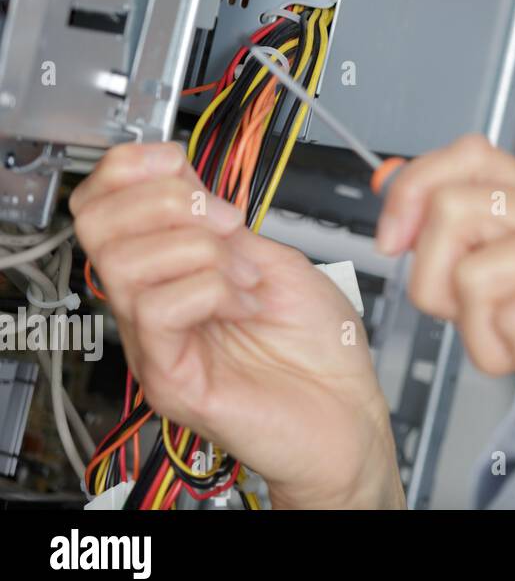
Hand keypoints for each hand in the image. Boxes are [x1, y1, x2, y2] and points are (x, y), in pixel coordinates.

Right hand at [72, 141, 403, 508]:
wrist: (349, 413)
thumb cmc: (322, 348)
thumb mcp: (276, 259)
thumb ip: (224, 226)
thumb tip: (183, 181)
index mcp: (172, 270)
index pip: (104, 203)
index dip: (133, 168)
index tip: (182, 167)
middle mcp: (153, 303)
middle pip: (99, 223)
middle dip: (170, 204)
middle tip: (230, 228)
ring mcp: (155, 342)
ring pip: (125, 263)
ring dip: (203, 254)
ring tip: (247, 280)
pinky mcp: (168, 376)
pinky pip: (157, 308)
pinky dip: (211, 290)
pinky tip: (245, 306)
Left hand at [375, 134, 514, 458]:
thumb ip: (480, 263)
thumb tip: (406, 232)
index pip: (468, 155)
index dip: (414, 192)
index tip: (397, 240)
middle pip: (449, 210)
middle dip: (444, 289)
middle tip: (498, 329)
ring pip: (471, 275)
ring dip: (493, 341)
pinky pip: (510, 318)